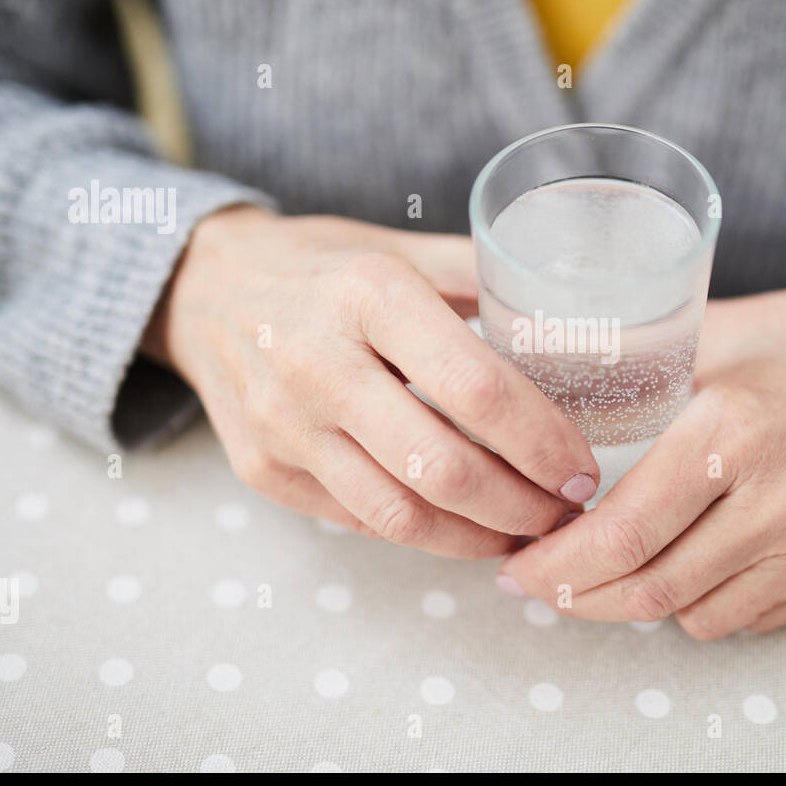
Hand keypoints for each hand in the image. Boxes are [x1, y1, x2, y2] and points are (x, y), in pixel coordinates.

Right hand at [141, 205, 598, 556]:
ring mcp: (283, 426)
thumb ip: (482, 275)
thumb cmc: (321, 267)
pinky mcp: (264, 471)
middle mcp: (319, 364)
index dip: (543, 442)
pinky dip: (427, 537)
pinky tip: (469, 530)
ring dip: (481, 538)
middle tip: (568, 511)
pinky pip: (361, 522)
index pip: (476, 387)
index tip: (583, 469)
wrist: (201, 289)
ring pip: (401, 515)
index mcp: (369, 295)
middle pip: (443, 468)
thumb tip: (576, 313)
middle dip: (524, 506)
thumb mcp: (399, 248)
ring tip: (529, 531)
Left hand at [496, 276, 785, 636]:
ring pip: (697, 617)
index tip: (518, 566)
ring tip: (608, 570)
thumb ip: (635, 363)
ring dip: (637, 603)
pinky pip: (752, 619)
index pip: (624, 532)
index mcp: (734, 431)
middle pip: (651, 589)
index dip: (556, 564)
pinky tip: (685, 566)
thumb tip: (542, 383)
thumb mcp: (718, 331)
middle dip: (578, 597)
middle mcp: (781, 500)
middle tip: (541, 582)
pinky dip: (703, 606)